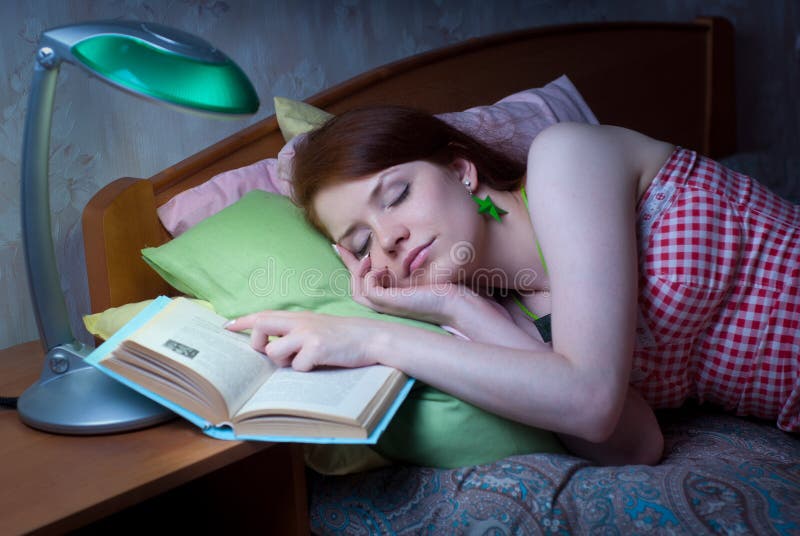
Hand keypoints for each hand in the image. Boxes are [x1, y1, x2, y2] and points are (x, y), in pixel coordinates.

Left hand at [225, 310, 377, 370]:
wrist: (371, 338)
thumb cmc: (344, 337)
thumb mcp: (318, 328)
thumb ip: (296, 333)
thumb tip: (273, 348)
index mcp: (299, 317)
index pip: (264, 315)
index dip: (243, 320)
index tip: (227, 326)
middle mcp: (300, 322)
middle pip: (261, 326)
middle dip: (256, 341)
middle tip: (265, 351)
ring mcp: (307, 335)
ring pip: (274, 352)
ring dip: (283, 362)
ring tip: (301, 361)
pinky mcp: (317, 349)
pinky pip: (297, 366)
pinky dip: (305, 370)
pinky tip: (320, 364)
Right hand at [335, 244, 466, 324]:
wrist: (452, 302)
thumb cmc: (439, 289)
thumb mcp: (415, 272)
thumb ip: (402, 265)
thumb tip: (396, 244)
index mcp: (388, 298)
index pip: (362, 283)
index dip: (349, 265)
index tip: (340, 246)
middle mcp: (384, 304)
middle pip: (354, 289)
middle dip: (347, 266)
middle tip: (341, 246)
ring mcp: (386, 306)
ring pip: (357, 291)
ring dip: (358, 272)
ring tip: (367, 258)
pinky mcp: (390, 303)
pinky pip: (368, 290)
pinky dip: (369, 277)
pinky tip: (381, 269)